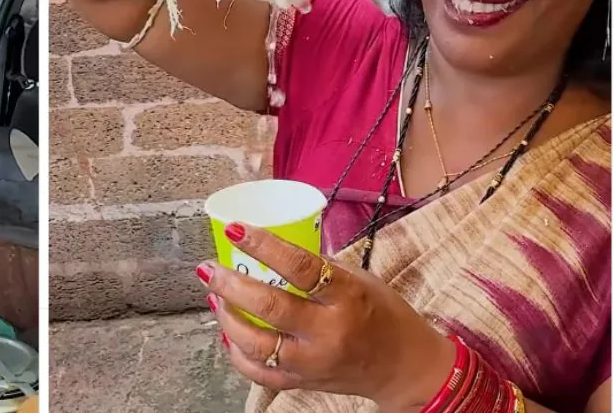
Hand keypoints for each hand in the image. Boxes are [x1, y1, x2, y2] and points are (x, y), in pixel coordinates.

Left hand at [198, 223, 453, 409]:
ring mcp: (312, 362)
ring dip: (226, 316)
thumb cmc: (382, 314)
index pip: (299, 267)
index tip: (236, 230)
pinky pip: (257, 372)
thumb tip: (268, 246)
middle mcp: (328, 332)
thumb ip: (318, 267)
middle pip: (269, 307)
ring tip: (215, 296)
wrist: (404, 367)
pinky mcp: (301, 383)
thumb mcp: (358, 279)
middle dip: (230, 284)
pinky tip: (227, 331)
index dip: (263, 246)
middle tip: (210, 268)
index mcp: (347, 296)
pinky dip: (235, 351)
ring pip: (255, 343)